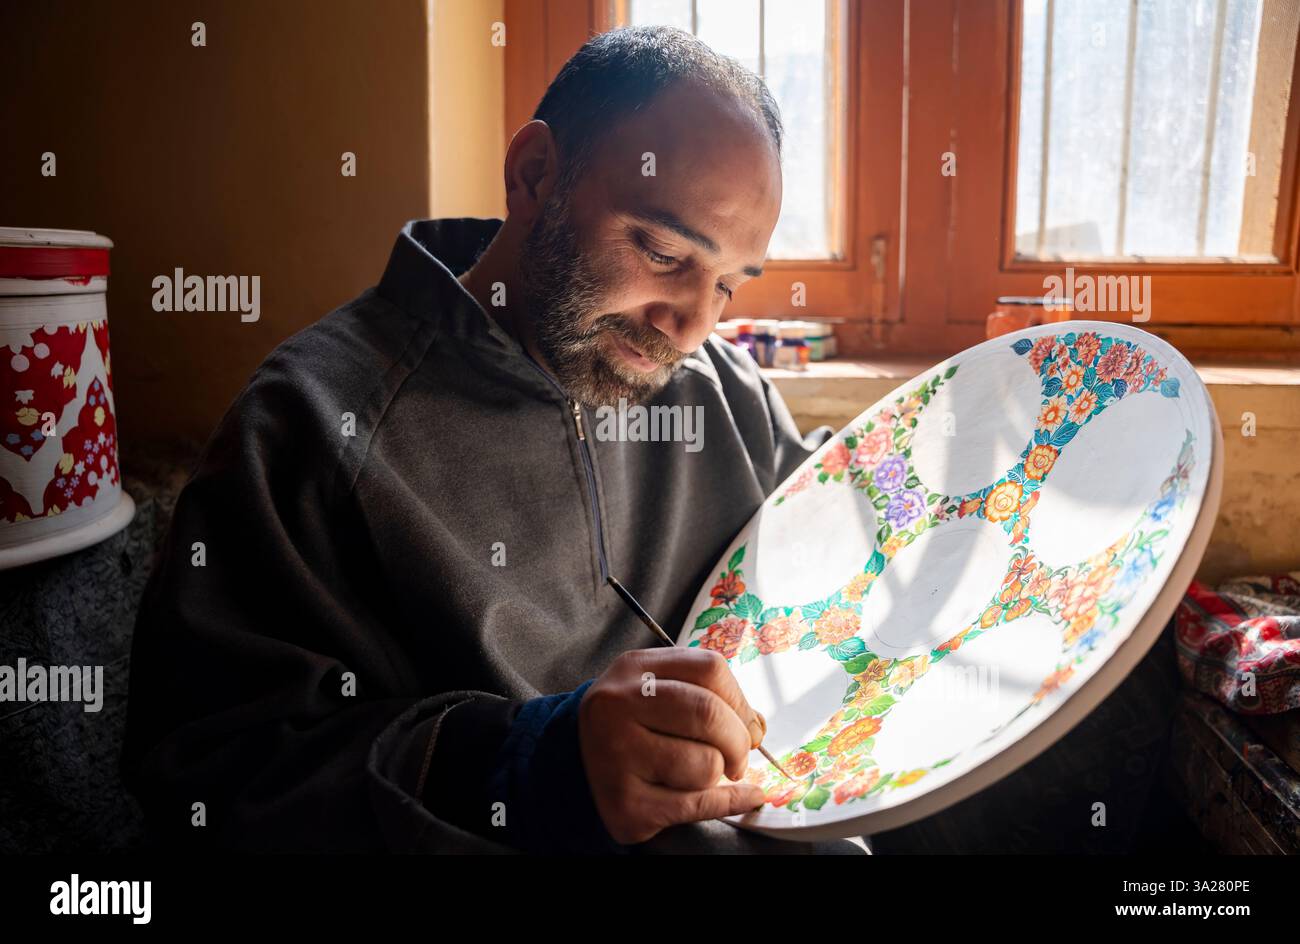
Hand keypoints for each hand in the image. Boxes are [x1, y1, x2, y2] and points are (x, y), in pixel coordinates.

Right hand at [578, 647, 767, 843]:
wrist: (574, 767)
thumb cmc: (631, 725)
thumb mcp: (657, 691)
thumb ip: (707, 696)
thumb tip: (757, 726)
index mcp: (633, 669)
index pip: (709, 668)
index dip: (741, 700)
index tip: (747, 723)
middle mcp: (617, 706)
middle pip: (709, 714)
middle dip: (738, 741)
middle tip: (737, 757)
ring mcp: (617, 755)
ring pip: (705, 765)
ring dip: (716, 774)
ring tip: (697, 772)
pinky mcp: (626, 803)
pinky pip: (699, 805)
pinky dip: (732, 802)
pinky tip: (744, 796)